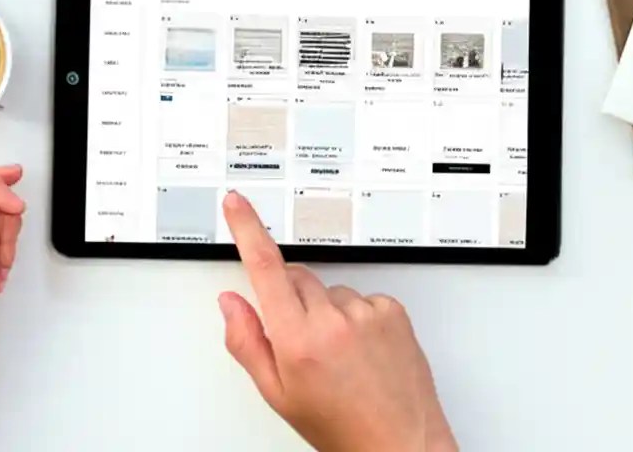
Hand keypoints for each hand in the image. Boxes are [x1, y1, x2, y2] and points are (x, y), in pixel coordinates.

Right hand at [218, 191, 457, 451]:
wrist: (400, 443)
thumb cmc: (342, 426)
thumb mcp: (278, 394)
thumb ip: (247, 342)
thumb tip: (232, 303)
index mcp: (297, 340)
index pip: (265, 268)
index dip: (248, 229)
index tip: (238, 205)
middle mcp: (332, 320)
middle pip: (295, 277)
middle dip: (289, 298)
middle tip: (300, 340)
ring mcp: (366, 312)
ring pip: (330, 290)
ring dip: (326, 311)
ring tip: (339, 355)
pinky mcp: (393, 310)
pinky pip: (362, 298)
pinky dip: (357, 316)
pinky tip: (362, 349)